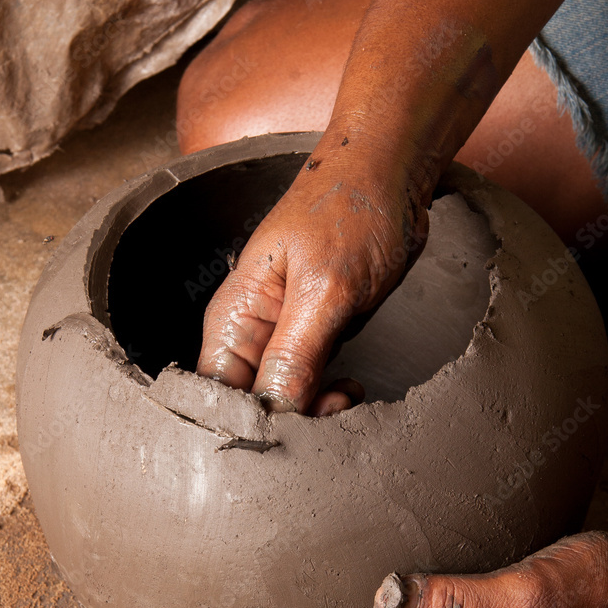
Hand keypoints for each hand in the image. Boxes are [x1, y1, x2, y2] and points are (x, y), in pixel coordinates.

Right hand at [196, 132, 427, 413]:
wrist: (392, 175)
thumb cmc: (352, 211)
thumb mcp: (326, 287)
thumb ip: (296, 353)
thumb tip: (273, 411)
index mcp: (235, 316)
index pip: (215, 394)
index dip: (246, 423)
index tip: (292, 432)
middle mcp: (250, 333)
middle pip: (247, 406)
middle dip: (286, 423)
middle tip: (332, 411)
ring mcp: (282, 339)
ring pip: (280, 402)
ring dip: (312, 415)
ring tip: (346, 400)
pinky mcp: (313, 340)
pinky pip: (308, 387)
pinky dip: (328, 398)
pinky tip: (350, 391)